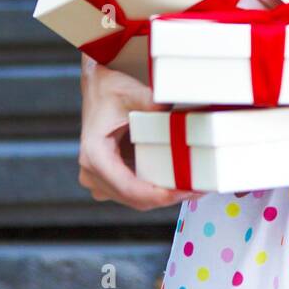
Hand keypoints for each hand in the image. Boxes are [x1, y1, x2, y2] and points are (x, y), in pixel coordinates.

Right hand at [79, 57, 204, 209]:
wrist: (97, 88)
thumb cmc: (110, 90)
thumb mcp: (132, 93)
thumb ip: (152, 104)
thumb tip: (177, 116)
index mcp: (94, 156)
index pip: (129, 188)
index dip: (158, 195)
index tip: (182, 192)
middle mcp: (92, 173)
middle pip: (134, 199)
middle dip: (167, 197)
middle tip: (196, 189)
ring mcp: (98, 179)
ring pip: (135, 199)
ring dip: (162, 196)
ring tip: (191, 187)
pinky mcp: (108, 178)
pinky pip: (134, 192)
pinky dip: (155, 190)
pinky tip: (176, 182)